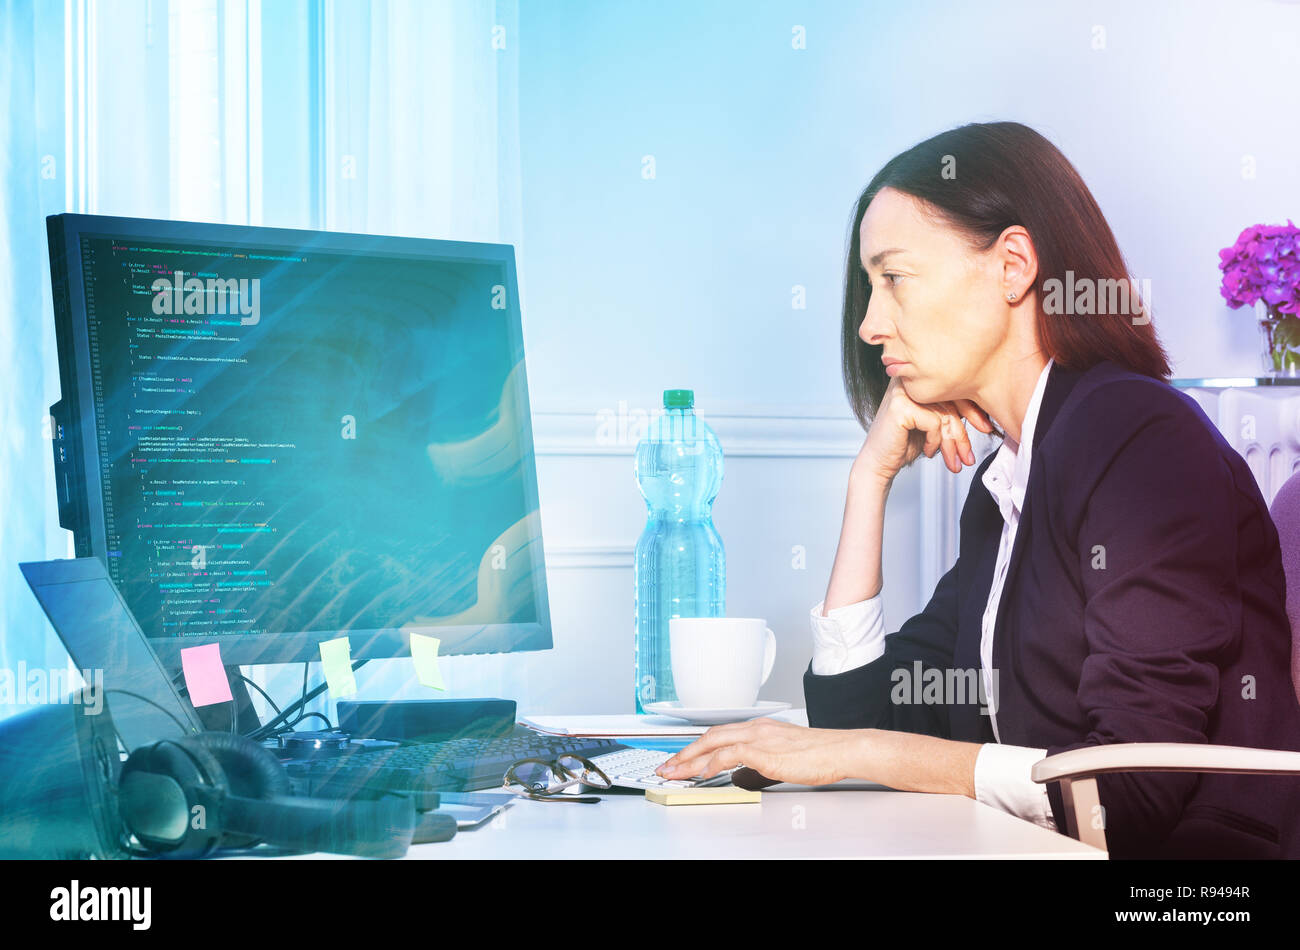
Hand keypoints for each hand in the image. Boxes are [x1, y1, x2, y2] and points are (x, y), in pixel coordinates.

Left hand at [654, 718, 864, 786]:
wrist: (841, 749)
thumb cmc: (820, 753)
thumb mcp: (784, 753)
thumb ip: (763, 757)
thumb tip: (748, 769)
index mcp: (760, 727)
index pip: (719, 734)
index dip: (697, 746)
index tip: (681, 759)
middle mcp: (755, 728)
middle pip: (709, 736)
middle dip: (684, 753)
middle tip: (666, 767)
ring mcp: (759, 737)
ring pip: (713, 743)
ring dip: (690, 759)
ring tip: (675, 772)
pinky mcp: (765, 750)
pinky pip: (730, 754)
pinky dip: (712, 763)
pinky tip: (703, 772)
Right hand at [855, 377, 993, 482]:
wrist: (878, 464)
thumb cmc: (903, 444)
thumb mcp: (931, 424)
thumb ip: (949, 412)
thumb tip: (984, 414)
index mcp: (917, 381)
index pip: (952, 389)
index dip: (972, 409)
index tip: (986, 428)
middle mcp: (909, 381)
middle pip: (950, 401)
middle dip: (963, 432)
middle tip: (968, 456)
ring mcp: (903, 391)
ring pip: (944, 415)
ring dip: (951, 444)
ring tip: (952, 462)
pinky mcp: (901, 406)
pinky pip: (933, 422)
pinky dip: (934, 441)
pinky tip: (928, 450)